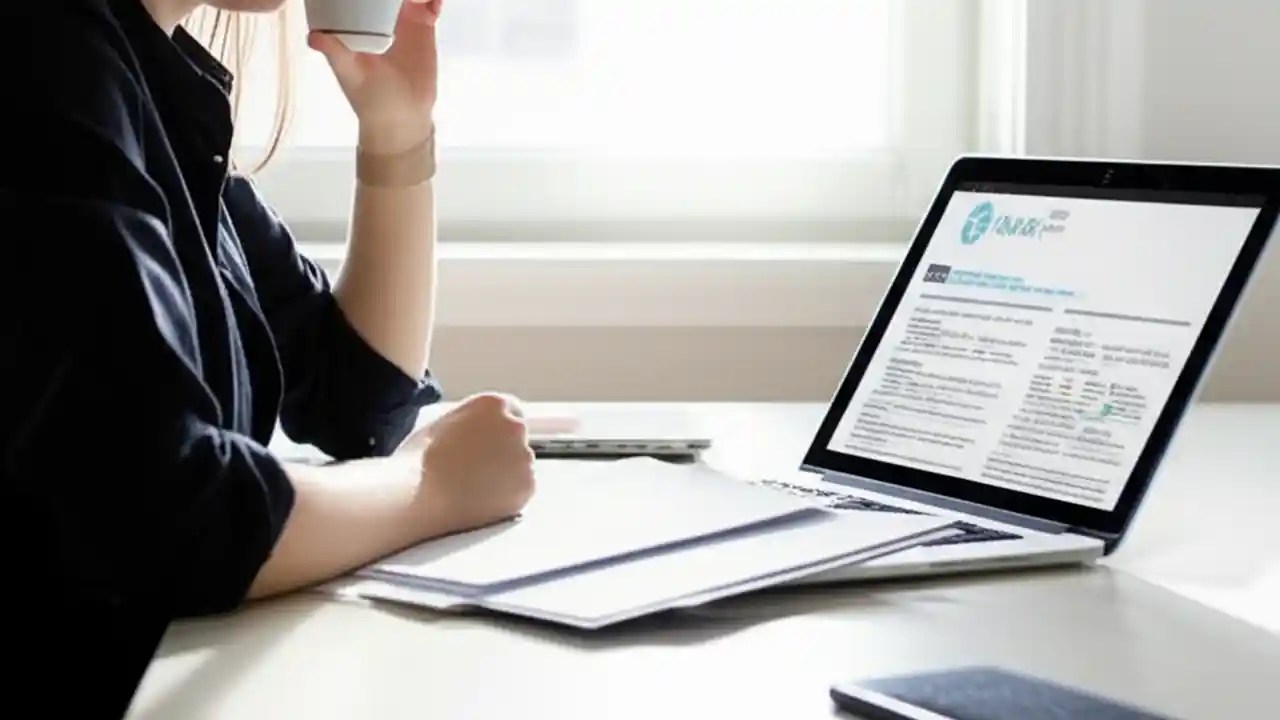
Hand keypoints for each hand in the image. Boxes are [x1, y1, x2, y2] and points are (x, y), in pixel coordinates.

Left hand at [308, 0, 443, 154]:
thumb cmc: (372, 99)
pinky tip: (432, 0)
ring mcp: (403, 24)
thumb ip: (334, 52)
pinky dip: (432, 0)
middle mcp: (379, 21)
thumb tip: (312, 37)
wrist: (403, 119)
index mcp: (358, 26)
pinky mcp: (423, 31)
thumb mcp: (349, 72)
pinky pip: (429, 7)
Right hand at [400, 393, 535, 534]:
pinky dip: (507, 495)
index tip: (487, 441)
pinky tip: (481, 499)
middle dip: (503, 449)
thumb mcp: (439, 425)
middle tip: (477, 468)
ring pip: (519, 464)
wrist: (420, 497)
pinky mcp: (527, 485)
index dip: (496, 427)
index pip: (509, 409)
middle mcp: (514, 425)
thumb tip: (471, 430)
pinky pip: (521, 489)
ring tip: (472, 486)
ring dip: (505, 473)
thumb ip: (465, 422)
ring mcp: (524, 456)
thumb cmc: (419, 462)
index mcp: (492, 404)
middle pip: (516, 436)